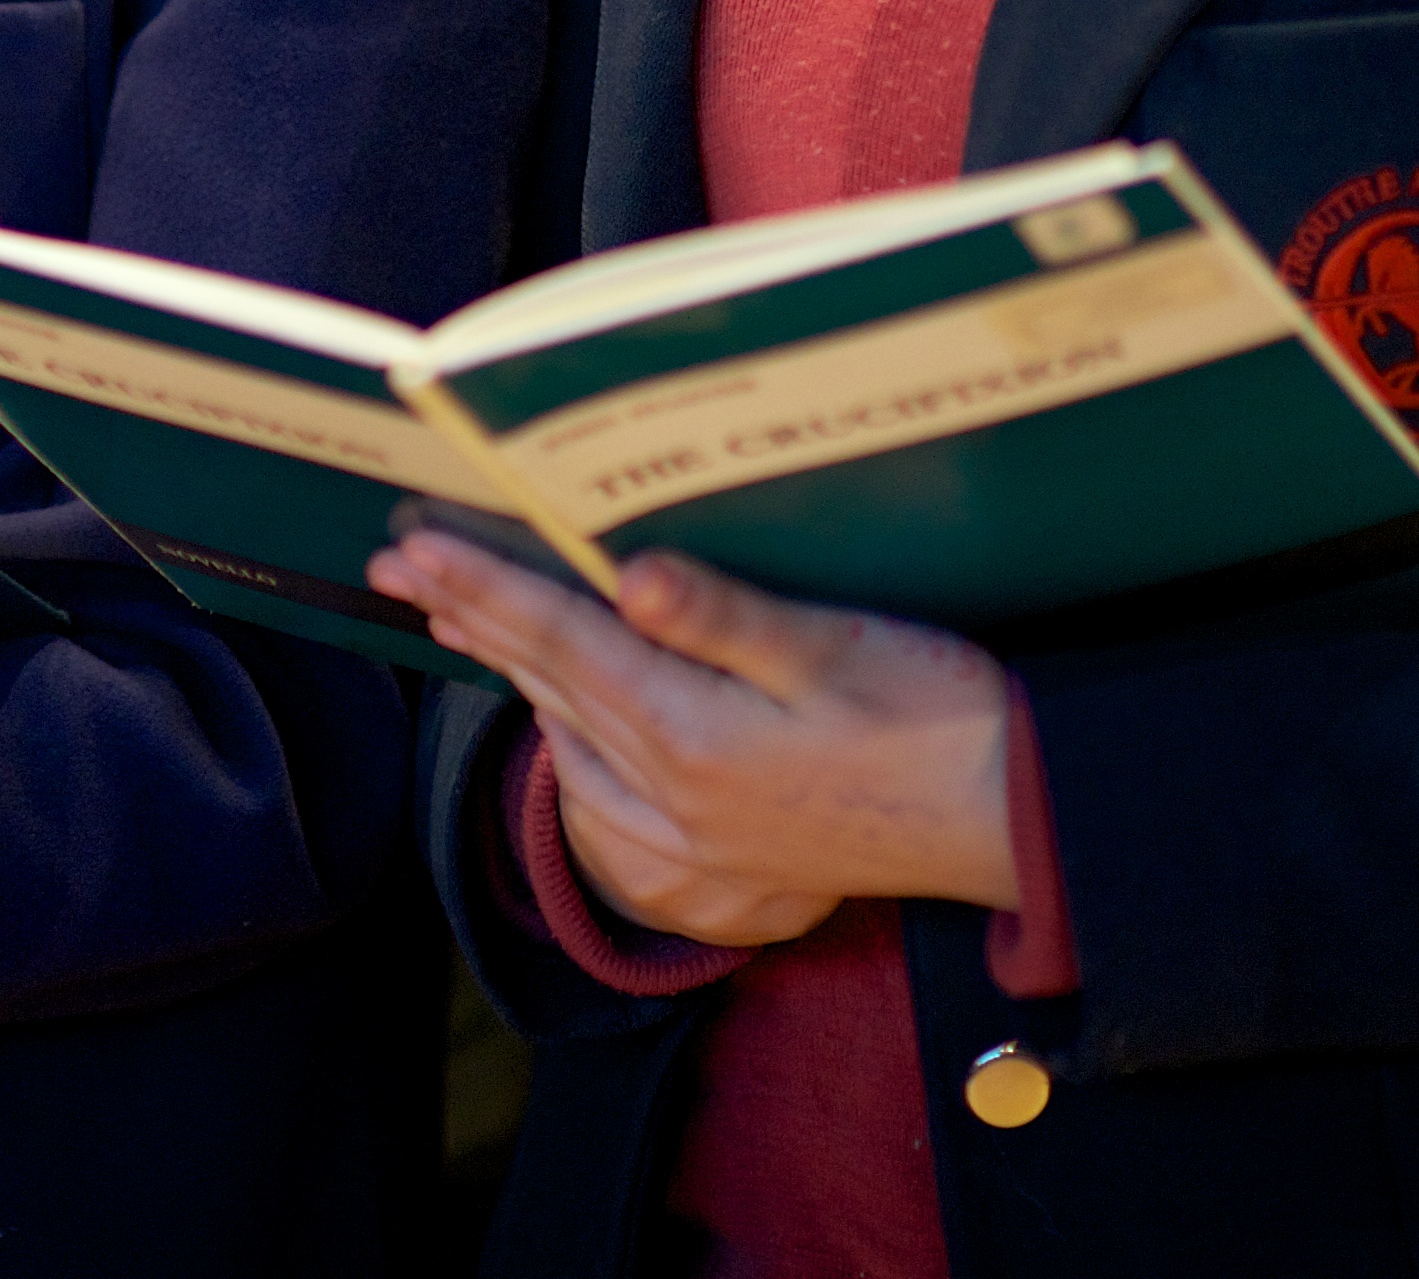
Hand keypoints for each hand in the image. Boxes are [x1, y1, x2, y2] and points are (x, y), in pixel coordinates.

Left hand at [370, 528, 1015, 947]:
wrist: (1016, 827)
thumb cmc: (943, 719)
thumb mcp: (838, 645)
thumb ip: (724, 615)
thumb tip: (629, 577)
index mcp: (692, 735)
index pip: (557, 639)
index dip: (480, 583)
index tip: (408, 543)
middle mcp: (675, 802)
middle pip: (549, 690)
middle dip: (472, 620)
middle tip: (402, 568)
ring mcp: (698, 849)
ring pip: (572, 750)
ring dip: (516, 682)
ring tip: (463, 624)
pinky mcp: (731, 876)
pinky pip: (614, 814)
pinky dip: (574, 756)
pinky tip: (565, 732)